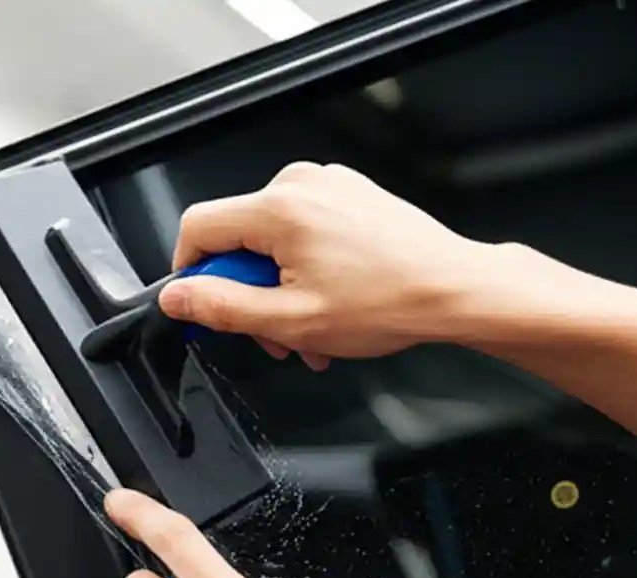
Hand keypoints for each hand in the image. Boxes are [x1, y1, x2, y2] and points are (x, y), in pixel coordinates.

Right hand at [159, 162, 502, 366]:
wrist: (458, 290)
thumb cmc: (392, 301)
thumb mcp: (290, 319)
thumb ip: (221, 307)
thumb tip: (178, 297)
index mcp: (280, 208)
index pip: (198, 227)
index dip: (189, 273)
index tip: (203, 305)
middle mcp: (302, 185)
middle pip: (237, 239)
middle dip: (246, 292)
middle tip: (272, 332)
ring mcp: (329, 187)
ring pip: (270, 242)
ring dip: (278, 289)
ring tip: (310, 326)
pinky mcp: (348, 196)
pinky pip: (302, 232)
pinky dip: (304, 269)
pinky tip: (328, 303)